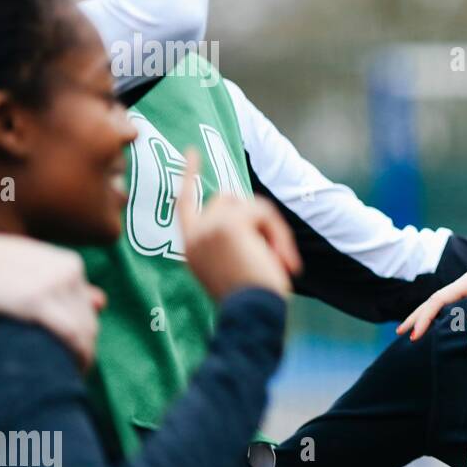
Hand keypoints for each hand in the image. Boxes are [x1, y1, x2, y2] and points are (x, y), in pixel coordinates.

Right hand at [0, 232, 103, 368]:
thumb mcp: (35, 268)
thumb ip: (67, 283)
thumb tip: (102, 302)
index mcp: (71, 264)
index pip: (89, 308)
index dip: (87, 335)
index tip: (78, 354)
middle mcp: (68, 272)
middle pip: (89, 321)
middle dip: (85, 348)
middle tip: (75, 369)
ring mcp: (54, 284)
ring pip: (83, 329)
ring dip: (82, 355)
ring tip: (72, 373)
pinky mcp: (36, 299)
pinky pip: (71, 333)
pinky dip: (77, 354)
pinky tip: (72, 369)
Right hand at [177, 151, 301, 300]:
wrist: (251, 315)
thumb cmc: (250, 302)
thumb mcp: (234, 268)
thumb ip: (232, 240)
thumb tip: (253, 215)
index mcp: (191, 248)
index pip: (185, 203)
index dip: (189, 176)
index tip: (193, 151)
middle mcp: (195, 235)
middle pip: (226, 197)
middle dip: (254, 215)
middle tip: (277, 253)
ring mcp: (209, 227)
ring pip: (249, 203)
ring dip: (270, 229)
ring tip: (280, 261)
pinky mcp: (230, 223)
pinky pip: (263, 212)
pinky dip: (279, 234)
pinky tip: (281, 260)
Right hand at [396, 232, 466, 340]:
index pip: (438, 300)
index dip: (424, 317)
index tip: (414, 336)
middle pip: (436, 300)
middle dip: (418, 316)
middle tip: (401, 334)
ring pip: (447, 303)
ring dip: (429, 315)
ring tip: (416, 331)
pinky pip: (460, 305)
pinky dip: (447, 315)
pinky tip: (447, 323)